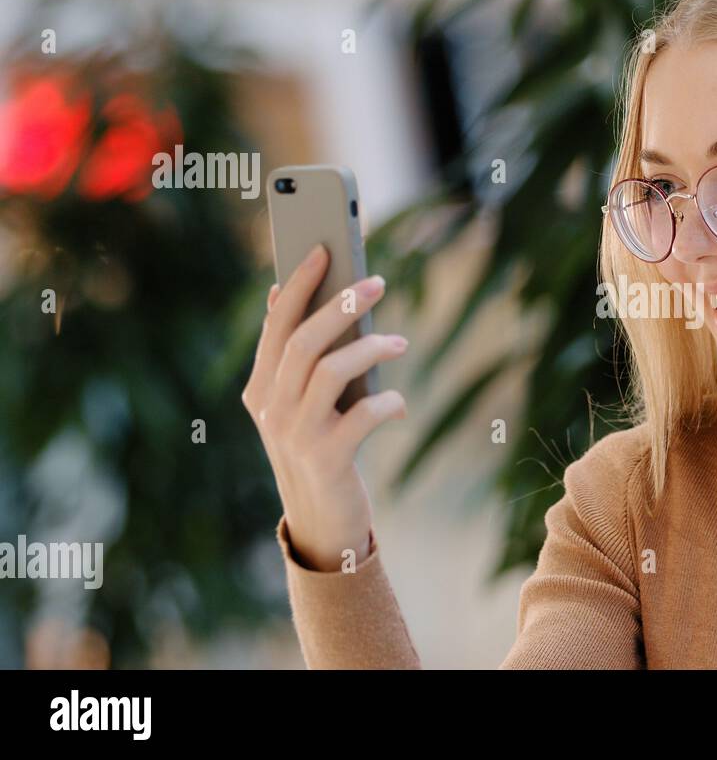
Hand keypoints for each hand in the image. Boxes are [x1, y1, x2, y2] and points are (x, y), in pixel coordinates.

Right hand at [242, 244, 408, 571]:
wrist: (322, 524)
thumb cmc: (320, 450)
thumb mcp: (299, 406)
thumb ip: (294, 359)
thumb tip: (280, 294)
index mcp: (259, 391)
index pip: (276, 327)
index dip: (297, 287)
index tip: (321, 250)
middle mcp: (270, 410)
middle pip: (303, 342)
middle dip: (340, 305)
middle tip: (376, 281)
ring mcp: (295, 435)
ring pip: (330, 371)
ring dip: (370, 348)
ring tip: (399, 341)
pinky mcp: (327, 459)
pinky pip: (362, 414)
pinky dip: (387, 403)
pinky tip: (399, 405)